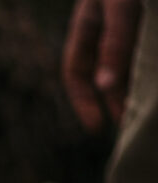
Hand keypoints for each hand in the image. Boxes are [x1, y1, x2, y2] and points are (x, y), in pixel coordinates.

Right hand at [62, 0, 144, 130]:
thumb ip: (114, 43)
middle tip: (129, 122)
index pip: (77, 71)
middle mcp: (108, 26)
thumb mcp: (120, 6)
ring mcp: (134, 24)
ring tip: (145, 107)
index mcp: (88, 22)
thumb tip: (105, 86)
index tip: (97, 127)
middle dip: (115, 99)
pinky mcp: (151, 24)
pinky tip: (155, 84)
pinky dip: (150, 72)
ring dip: (135, 86)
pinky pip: (148, 54)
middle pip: (105, 72)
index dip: (84, 101)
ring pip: (131, 63)